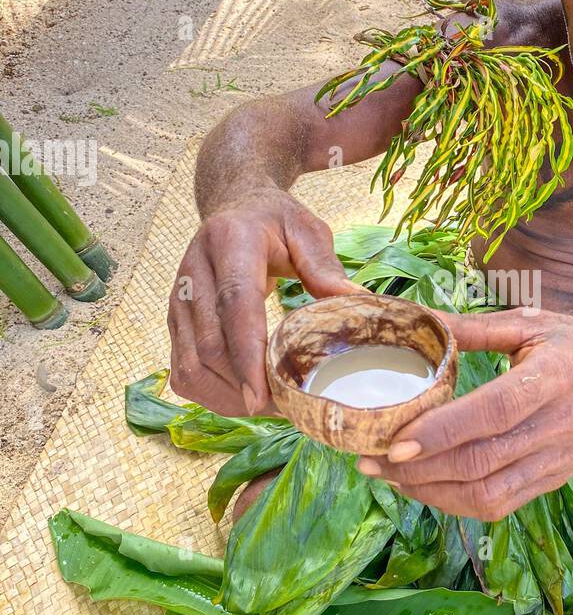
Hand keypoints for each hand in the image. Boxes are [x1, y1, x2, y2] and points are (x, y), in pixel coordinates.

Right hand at [168, 189, 357, 415]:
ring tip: (270, 408)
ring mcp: (178, 300)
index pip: (234, 305)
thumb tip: (356, 303)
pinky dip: (213, 395)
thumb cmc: (274, 222)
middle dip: (244, 386)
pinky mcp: (174, 322)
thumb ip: (324, 265)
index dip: (246, 354)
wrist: (232, 206)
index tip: (262, 396)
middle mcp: (193, 272)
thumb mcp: (307, 229)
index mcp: (229, 242)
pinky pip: (184, 371)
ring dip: (228, 397)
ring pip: (191, 366)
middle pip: (210, 345)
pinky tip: (245, 399)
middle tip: (288, 408)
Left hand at [357, 307, 572, 518]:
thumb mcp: (533, 323)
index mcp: (551, 379)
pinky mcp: (555, 480)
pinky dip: (457, 504)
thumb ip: (473, 327)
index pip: (491, 415)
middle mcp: (556, 427)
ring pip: (487, 494)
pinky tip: (426, 488)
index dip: (440, 433)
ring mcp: (557, 461)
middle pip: (480, 462)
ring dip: (431, 492)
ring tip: (389, 477)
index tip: (394, 442)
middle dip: (418, 469)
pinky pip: (501, 504)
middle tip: (370, 461)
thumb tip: (415, 318)